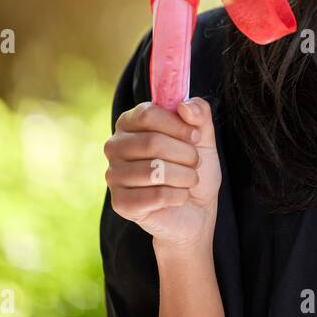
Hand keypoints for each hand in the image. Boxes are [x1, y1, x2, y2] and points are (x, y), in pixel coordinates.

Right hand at [105, 97, 221, 250]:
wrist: (195, 210)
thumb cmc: (193, 167)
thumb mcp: (203, 136)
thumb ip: (199, 113)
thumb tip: (184, 106)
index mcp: (130, 123)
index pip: (147, 114)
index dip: (178, 125)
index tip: (196, 136)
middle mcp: (115, 147)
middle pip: (151, 142)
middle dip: (185, 154)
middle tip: (195, 162)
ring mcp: (113, 176)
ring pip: (154, 171)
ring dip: (185, 176)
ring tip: (190, 180)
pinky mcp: (120, 203)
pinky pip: (156, 196)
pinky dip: (179, 196)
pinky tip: (180, 197)